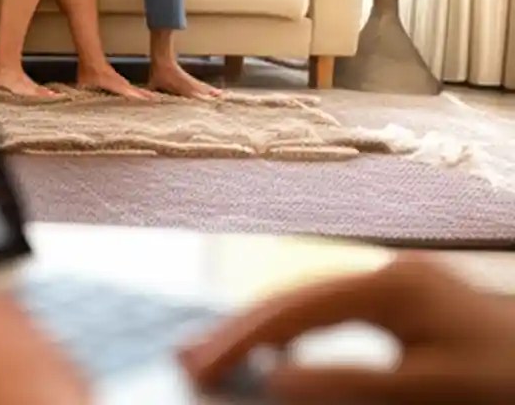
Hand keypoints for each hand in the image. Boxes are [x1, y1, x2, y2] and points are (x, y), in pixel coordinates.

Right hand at [181, 256, 514, 403]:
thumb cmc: (508, 383)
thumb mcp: (429, 391)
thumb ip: (350, 381)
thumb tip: (272, 378)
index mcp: (392, 285)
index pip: (293, 310)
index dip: (239, 340)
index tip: (195, 369)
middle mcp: (392, 275)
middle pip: (294, 299)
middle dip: (237, 331)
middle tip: (185, 361)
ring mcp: (404, 288)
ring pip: (311, 306)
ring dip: (262, 333)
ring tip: (214, 356)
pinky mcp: (414, 309)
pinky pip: (337, 317)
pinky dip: (299, 336)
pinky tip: (279, 353)